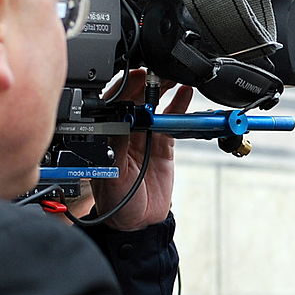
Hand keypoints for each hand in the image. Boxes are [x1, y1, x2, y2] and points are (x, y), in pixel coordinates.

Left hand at [90, 69, 193, 230]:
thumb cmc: (117, 203)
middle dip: (149, 84)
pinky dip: (179, 108)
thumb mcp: (112, 175)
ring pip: (156, 108)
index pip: (117, 106)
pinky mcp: (164, 146)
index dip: (127, 89)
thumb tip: (124, 119)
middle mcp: (126, 134)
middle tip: (161, 72)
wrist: (138, 222)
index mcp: (109, 137)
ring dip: (165, 91)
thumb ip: (118, 147)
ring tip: (176, 77)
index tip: (138, 77)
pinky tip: (185, 95)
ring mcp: (146, 138)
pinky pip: (172, 123)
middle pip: (138, 101)